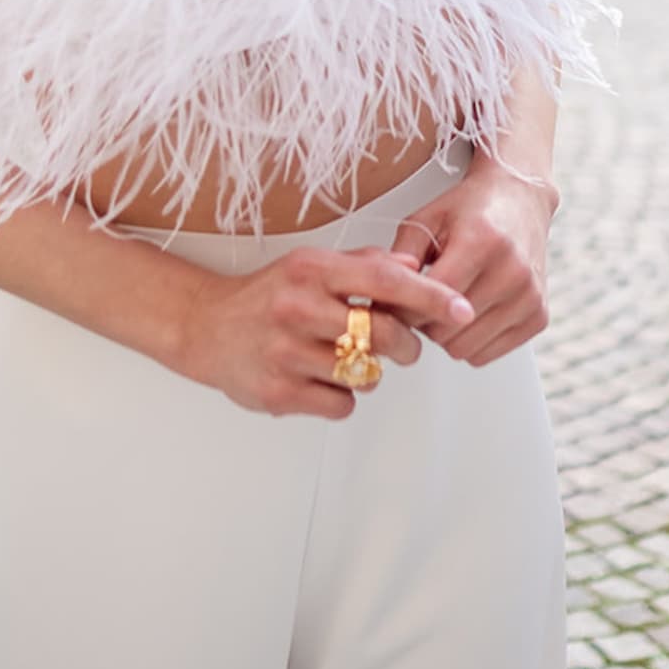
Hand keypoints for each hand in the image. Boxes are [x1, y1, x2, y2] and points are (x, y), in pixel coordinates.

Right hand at [177, 245, 476, 419]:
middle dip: (406, 345)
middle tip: (404, 346)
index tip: (462, 309)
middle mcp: (297, 308)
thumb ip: (364, 265)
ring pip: (365, 375)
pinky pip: (341, 404)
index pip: (384, 280)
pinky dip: (341, 397)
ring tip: (343, 358)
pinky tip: (319, 379)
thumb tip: (415, 267)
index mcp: (311, 270)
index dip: (430, 297)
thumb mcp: (310, 265)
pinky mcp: (278, 393)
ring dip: (368, 372)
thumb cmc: (269, 294)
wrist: (206, 327)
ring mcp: (285, 353)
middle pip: (382, 335)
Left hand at [388, 164, 558, 367]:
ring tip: (444, 306)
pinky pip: (488, 355)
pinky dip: (471, 342)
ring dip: (447, 336)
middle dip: (425, 322)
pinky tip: (468, 313)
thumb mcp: (425, 218)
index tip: (395, 302)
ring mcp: (530, 296)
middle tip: (421, 303)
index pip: (434, 298)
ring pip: (466, 349)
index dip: (406, 306)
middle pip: (449, 330)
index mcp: (482, 240)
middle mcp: (513, 270)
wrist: (519, 200)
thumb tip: (384, 298)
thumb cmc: (469, 209)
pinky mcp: (539, 316)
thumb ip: (400, 255)